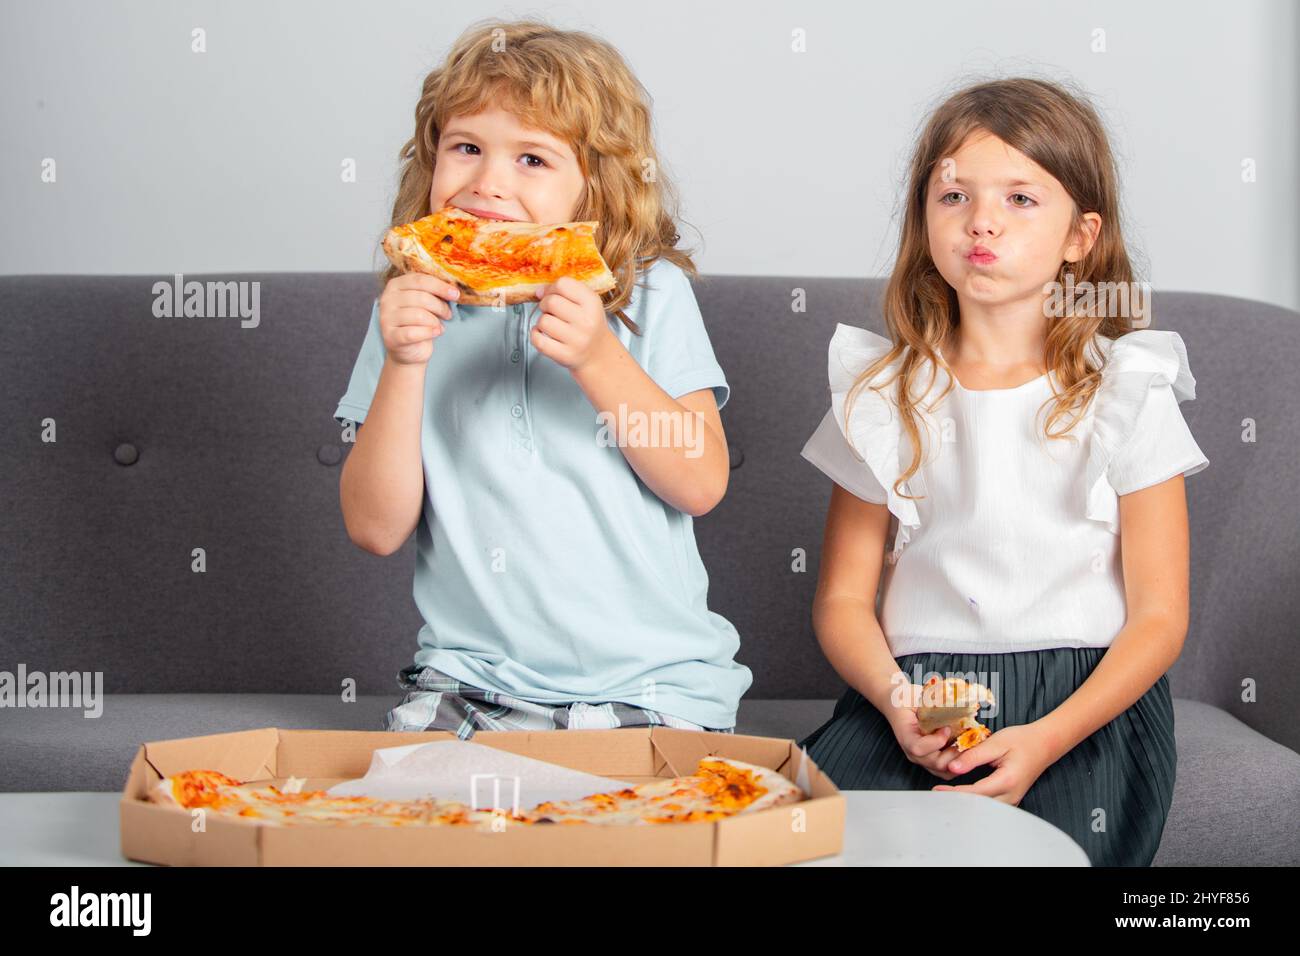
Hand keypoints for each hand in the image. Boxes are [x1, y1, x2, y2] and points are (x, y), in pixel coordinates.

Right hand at [379, 273, 459, 366]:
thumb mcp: (425, 303)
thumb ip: (433, 293)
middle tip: (448, 314)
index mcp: (395, 285)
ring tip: (439, 325)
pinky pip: (414, 332)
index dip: (440, 286)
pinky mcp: (391, 337)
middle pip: (421, 297)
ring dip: (435, 321)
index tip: (455, 294)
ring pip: (419, 315)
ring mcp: (386, 318)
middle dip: (440, 306)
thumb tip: (453, 290)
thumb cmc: (418, 323)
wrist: (408, 350)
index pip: (420, 280)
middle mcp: (387, 299)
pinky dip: (429, 332)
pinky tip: (435, 333)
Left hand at [530, 276, 616, 372]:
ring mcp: (576, 340)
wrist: (598, 353)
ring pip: (543, 321)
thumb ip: (565, 291)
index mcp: (592, 303)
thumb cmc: (589, 324)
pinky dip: (536, 335)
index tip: (551, 294)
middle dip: (545, 304)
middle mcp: (586, 321)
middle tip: (551, 311)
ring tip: (552, 325)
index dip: (551, 288)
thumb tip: (538, 291)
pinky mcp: (565, 355)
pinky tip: (543, 335)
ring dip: (542, 321)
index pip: (563, 284)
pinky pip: (538, 340)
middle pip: (551, 302)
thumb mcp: (587, 302)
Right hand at [885, 684, 965, 780]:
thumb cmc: (905, 699)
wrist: (898, 704)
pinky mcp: (931, 759)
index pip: (917, 748)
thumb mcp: (912, 696)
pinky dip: (959, 762)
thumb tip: (952, 701)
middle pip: (934, 763)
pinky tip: (966, 749)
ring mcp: (922, 758)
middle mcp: (912, 752)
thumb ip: (929, 701)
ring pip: (943, 770)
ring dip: (959, 759)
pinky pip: (946, 769)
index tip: (947, 728)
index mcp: (905, 736)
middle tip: (964, 739)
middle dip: (953, 753)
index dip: (935, 741)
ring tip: (968, 744)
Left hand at [931, 723, 1058, 805]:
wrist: (1044, 744)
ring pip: (984, 810)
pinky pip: (989, 806)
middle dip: (957, 802)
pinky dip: (974, 803)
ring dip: (965, 804)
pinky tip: (960, 796)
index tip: (937, 790)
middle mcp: (1011, 795)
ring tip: (944, 796)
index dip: (954, 793)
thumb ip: (973, 756)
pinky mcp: (1010, 799)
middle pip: (979, 806)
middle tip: (936, 795)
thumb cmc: (1021, 741)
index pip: (976, 793)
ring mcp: (1012, 800)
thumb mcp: (996, 743)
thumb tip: (952, 768)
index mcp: (1007, 781)